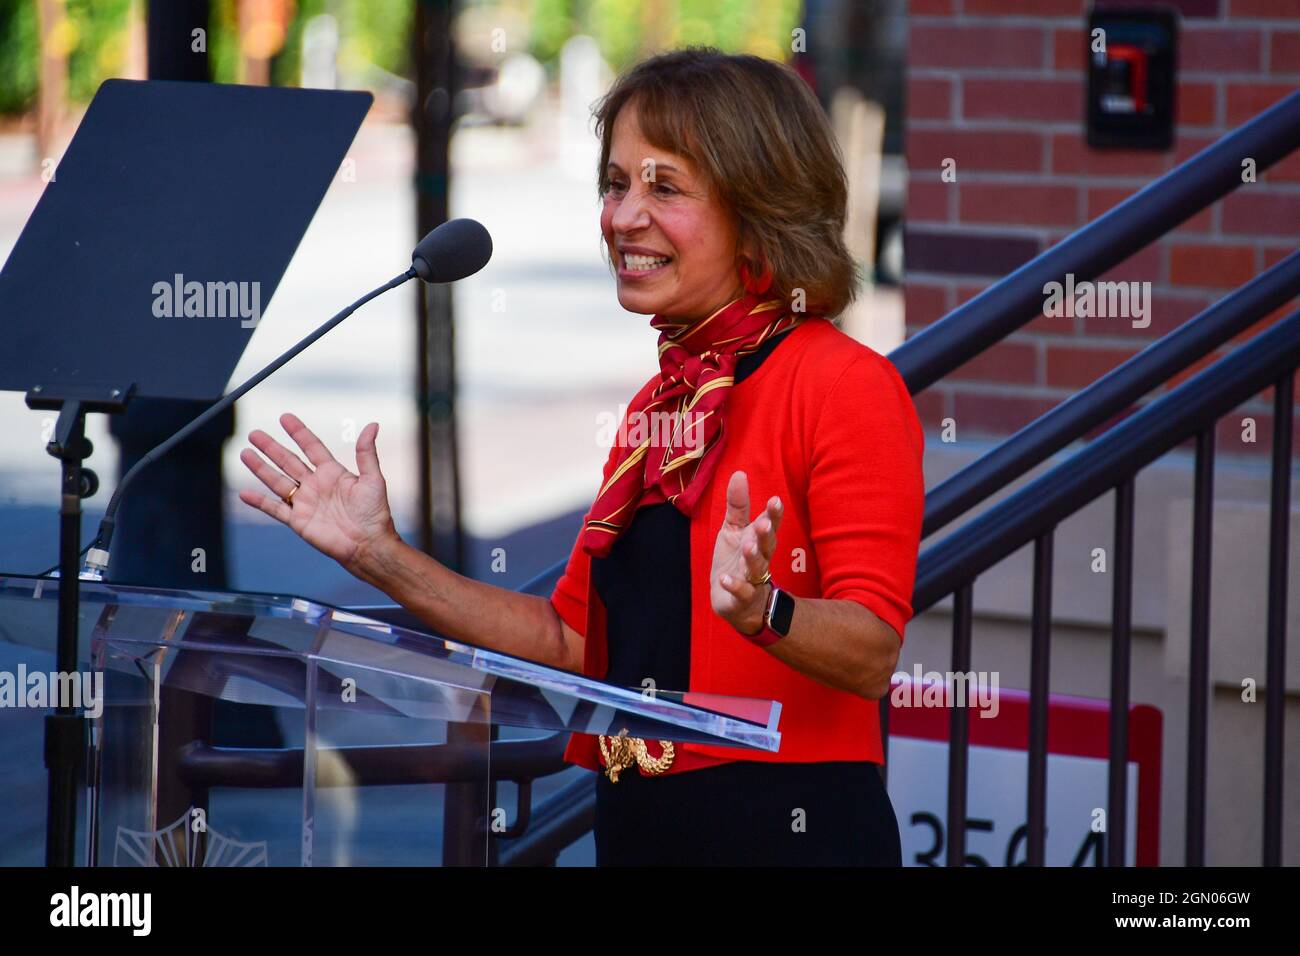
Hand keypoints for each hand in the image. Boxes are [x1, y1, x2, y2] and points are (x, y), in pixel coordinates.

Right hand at [238, 412, 397, 571]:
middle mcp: (316, 485)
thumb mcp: (373, 479)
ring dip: (261, 468)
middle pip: (288, 461)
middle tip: (255, 434)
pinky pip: (275, 509)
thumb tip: (373, 426)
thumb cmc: (375, 514)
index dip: (299, 432)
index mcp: (333, 473)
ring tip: (245, 453)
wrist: (368, 545)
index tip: (285, 417)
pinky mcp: (298, 521)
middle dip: (271, 447)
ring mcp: (305, 502)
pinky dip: (260, 502)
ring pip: (277, 481)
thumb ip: (367, 453)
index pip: (311, 447)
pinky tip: (245, 494)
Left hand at [710, 469, 782, 636]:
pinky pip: (740, 592)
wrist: (738, 602)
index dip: (773, 514)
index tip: (775, 500)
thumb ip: (738, 505)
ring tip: (747, 547)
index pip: (769, 525)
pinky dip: (735, 586)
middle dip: (766, 534)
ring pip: (756, 568)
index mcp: (759, 540)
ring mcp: (752, 579)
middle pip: (766, 545)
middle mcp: (759, 558)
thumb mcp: (734, 530)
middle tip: (764, 523)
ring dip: (752, 557)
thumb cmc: (738, 560)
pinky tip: (726, 579)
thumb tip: (739, 473)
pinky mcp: (741, 597)